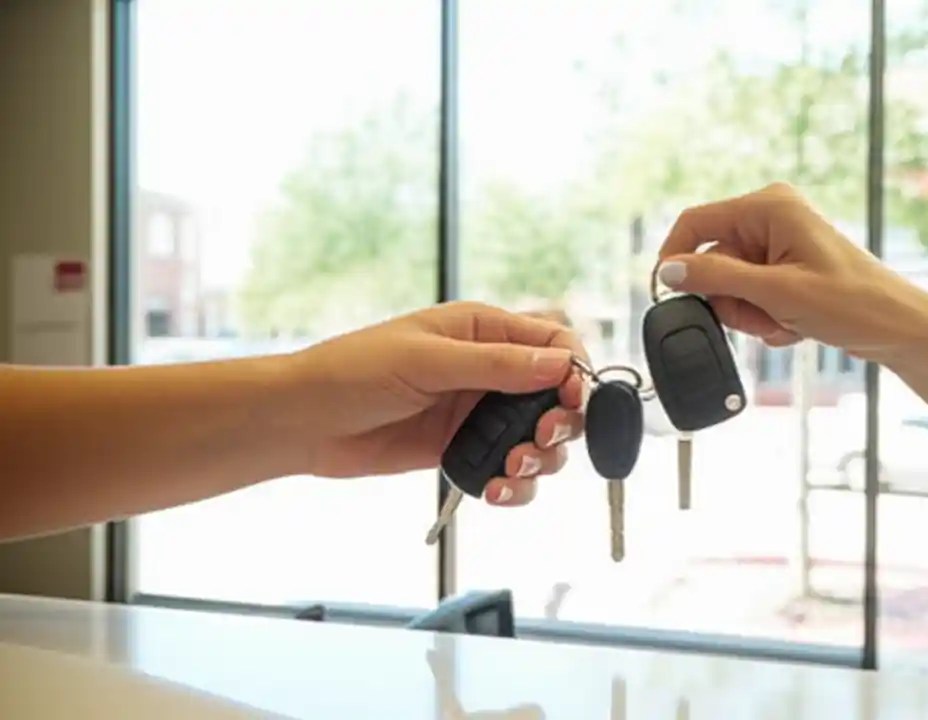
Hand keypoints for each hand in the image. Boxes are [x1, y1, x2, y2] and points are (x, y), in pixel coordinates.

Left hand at [284, 302, 586, 505]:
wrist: (302, 421)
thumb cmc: (352, 372)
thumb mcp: (426, 360)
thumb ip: (495, 364)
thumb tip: (560, 364)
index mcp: (483, 330)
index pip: (554, 343)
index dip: (575, 371)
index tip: (570, 399)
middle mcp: (489, 370)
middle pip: (558, 395)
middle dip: (562, 421)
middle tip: (541, 438)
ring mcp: (478, 413)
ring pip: (540, 438)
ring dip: (541, 458)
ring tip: (512, 469)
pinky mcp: (463, 450)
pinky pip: (509, 469)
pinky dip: (515, 484)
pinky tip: (497, 490)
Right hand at [655, 182, 927, 363]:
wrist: (896, 327)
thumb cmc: (851, 303)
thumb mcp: (776, 293)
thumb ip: (717, 279)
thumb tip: (668, 271)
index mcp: (768, 205)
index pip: (695, 222)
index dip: (676, 259)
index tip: (671, 296)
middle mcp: (770, 216)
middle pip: (713, 261)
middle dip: (733, 300)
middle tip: (765, 317)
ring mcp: (778, 242)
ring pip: (731, 285)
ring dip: (751, 314)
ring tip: (785, 323)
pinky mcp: (785, 267)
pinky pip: (751, 294)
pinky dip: (766, 316)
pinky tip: (794, 325)